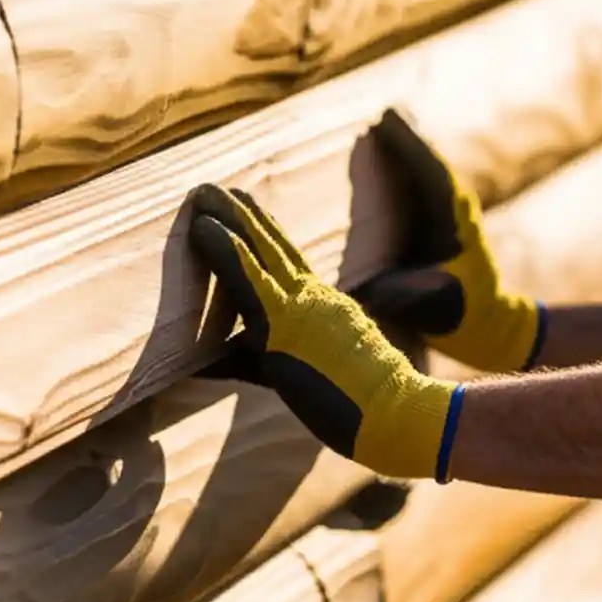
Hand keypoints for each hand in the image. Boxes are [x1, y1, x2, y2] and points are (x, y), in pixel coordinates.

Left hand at [188, 183, 463, 479]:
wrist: (401, 413)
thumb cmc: (363, 408)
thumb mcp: (307, 377)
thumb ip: (258, 362)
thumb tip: (213, 363)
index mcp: (325, 307)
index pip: (288, 262)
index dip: (263, 233)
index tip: (243, 207)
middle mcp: (312, 299)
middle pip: (271, 246)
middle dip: (240, 215)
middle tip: (212, 188)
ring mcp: (299, 308)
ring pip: (256, 252)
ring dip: (226, 219)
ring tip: (200, 193)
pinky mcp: (284, 326)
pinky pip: (246, 280)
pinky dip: (222, 251)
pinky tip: (200, 229)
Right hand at [358, 107, 543, 372]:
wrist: (489, 327)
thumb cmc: (461, 318)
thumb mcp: (434, 310)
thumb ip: (410, 298)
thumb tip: (379, 288)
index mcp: (454, 223)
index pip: (428, 174)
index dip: (406, 146)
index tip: (384, 124)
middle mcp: (456, 213)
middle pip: (429, 165)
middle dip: (405, 141)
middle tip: (383, 115)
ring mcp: (451, 218)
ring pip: (427, 174)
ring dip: (407, 152)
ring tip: (384, 128)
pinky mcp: (443, 227)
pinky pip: (422, 189)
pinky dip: (407, 171)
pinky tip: (391, 163)